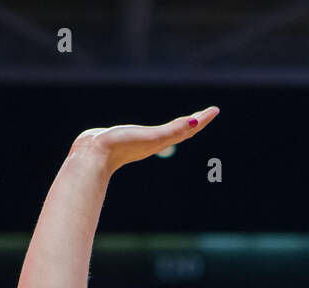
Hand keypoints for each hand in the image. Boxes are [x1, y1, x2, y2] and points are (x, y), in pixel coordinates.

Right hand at [71, 106, 219, 173]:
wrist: (93, 156)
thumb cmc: (122, 145)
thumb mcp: (153, 136)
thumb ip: (174, 130)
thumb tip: (195, 122)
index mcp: (162, 141)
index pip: (188, 128)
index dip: (203, 119)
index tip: (215, 110)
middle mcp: (155, 142)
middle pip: (181, 131)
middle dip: (195, 122)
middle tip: (207, 113)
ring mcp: (142, 142)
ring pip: (167, 133)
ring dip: (178, 127)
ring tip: (186, 122)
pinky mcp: (129, 140)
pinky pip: (150, 133)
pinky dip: (159, 130)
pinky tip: (155, 131)